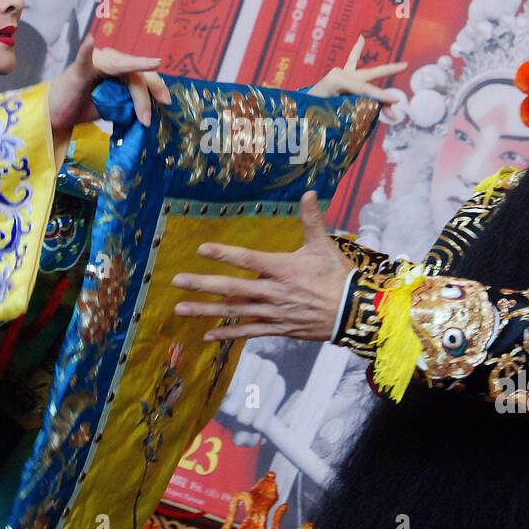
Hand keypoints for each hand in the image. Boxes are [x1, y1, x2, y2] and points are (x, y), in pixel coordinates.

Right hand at [47, 36, 172, 133]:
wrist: (56, 115)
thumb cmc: (83, 107)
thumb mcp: (112, 106)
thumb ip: (128, 102)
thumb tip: (149, 111)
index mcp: (119, 71)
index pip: (143, 76)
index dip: (157, 87)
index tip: (167, 102)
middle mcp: (109, 62)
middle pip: (136, 73)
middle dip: (148, 93)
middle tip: (154, 112)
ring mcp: (94, 63)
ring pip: (120, 67)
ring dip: (133, 86)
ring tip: (145, 95)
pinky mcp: (78, 70)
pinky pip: (84, 59)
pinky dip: (86, 50)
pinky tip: (90, 40)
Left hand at [171, 191, 353, 342]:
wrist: (352, 313)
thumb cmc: (338, 276)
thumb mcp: (324, 245)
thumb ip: (312, 219)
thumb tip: (308, 192)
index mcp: (283, 268)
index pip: (248, 259)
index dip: (225, 254)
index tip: (201, 249)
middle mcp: (273, 291)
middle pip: (232, 288)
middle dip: (202, 284)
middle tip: (176, 281)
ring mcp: (273, 312)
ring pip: (234, 311)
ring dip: (206, 310)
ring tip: (181, 308)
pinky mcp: (278, 328)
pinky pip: (248, 332)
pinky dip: (228, 334)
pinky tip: (207, 335)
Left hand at [306, 36, 406, 115]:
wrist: (296, 113)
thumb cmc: (314, 115)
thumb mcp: (337, 115)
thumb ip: (363, 113)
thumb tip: (387, 115)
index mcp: (336, 81)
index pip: (364, 89)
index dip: (380, 96)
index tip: (395, 102)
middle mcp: (337, 74)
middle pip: (367, 76)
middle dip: (387, 72)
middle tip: (405, 65)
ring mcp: (337, 75)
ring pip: (359, 67)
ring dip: (370, 61)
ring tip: (377, 49)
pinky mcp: (337, 78)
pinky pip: (350, 63)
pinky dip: (356, 52)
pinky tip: (361, 39)